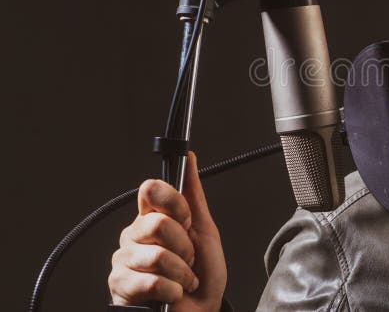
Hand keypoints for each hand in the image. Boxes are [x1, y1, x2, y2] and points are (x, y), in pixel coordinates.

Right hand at [109, 152, 226, 310]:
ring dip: (181, 272)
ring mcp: (124, 259)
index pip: (151, 189)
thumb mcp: (204, 229)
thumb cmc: (203, 273)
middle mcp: (133, 234)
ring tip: (182, 278)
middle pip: (157, 224)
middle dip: (184, 246)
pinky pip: (152, 281)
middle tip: (188, 258)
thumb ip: (193, 194)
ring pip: (157, 255)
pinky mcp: (119, 285)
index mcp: (151, 217)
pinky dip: (173, 290)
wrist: (201, 310)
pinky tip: (172, 293)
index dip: (175, 205)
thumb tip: (190, 157)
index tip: (187, 221)